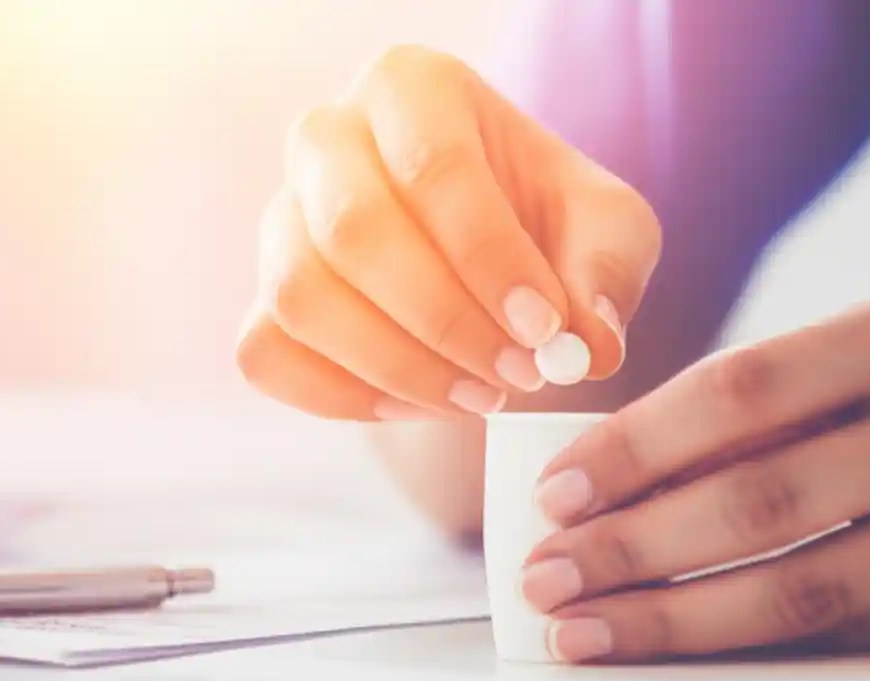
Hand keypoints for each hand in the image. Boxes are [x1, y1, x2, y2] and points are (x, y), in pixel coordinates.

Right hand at [237, 46, 659, 419]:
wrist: (493, 258)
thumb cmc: (546, 221)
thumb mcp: (607, 226)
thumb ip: (607, 272)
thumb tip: (588, 346)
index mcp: (412, 87)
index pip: (433, 165)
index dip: (488, 257)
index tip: (544, 328)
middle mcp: (328, 138)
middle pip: (353, 230)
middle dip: (444, 320)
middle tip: (519, 374)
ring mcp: (281, 219)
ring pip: (302, 296)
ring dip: (398, 366)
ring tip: (481, 396)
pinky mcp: (262, 298)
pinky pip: (269, 355)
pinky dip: (343, 396)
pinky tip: (418, 404)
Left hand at [519, 292, 869, 661]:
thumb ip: (778, 392)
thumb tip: (642, 459)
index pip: (738, 394)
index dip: (635, 448)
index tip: (558, 489)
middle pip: (756, 506)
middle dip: (633, 549)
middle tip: (547, 573)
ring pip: (797, 594)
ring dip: (675, 622)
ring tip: (588, 630)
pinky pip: (842, 636)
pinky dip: (750, 649)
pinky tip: (682, 653)